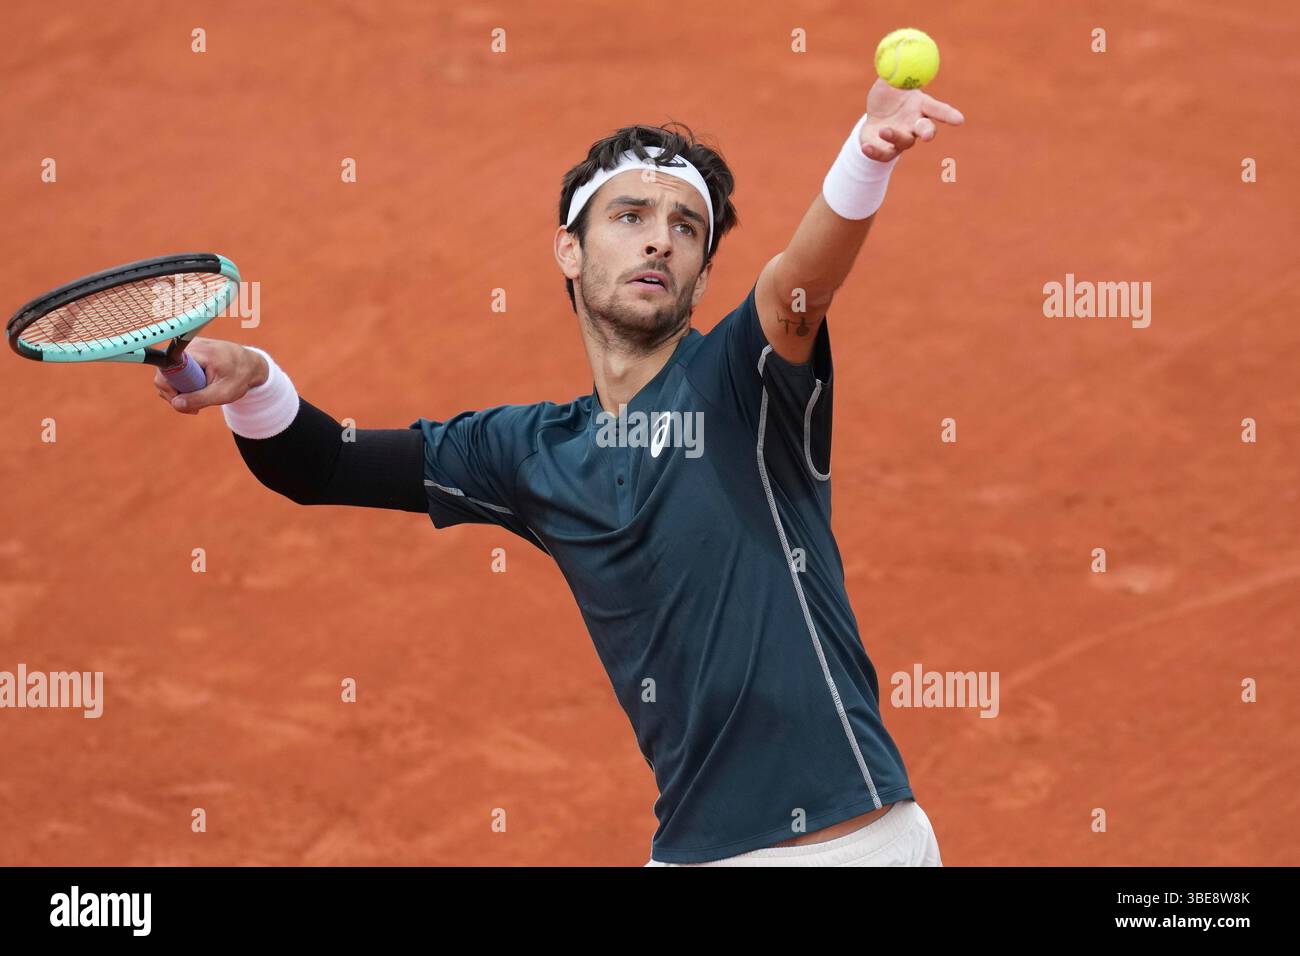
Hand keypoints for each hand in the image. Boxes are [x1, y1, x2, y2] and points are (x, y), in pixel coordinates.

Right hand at [153, 338, 268, 414]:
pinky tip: (197, 390)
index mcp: (197, 352)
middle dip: (177, 394)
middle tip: (193, 407)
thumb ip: (199, 399)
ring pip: (169, 375)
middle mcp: (188, 346)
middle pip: (166, 374)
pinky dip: (184, 384)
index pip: (167, 370)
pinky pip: (176, 372)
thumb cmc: (240, 377)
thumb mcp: (223, 393)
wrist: (251, 364)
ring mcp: (187, 348)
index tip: (181, 401)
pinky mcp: (188, 353)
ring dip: (181, 391)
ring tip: (199, 399)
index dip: (170, 389)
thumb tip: (176, 404)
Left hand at [859, 77, 964, 161]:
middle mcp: (914, 124)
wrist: (873, 118)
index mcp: (919, 106)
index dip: (948, 114)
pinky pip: (883, 153)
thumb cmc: (887, 96)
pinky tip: (866, 147)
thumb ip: (893, 69)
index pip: (937, 109)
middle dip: (929, 132)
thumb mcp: (887, 80)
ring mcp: (902, 139)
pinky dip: (875, 150)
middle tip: (928, 135)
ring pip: (904, 141)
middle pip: (926, 129)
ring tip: (884, 129)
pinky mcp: (886, 151)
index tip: (960, 120)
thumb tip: (896, 48)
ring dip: (895, 136)